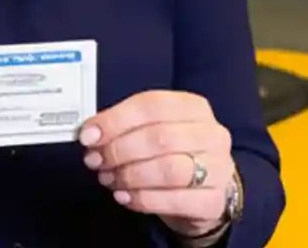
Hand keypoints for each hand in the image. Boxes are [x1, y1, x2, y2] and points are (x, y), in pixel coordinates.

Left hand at [78, 91, 234, 239]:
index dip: (116, 120)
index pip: (152, 106)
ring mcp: (218, 168)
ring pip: (168, 170)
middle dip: (119, 150)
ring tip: (108, 178)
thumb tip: (91, 133)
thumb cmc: (172, 154)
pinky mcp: (214, 201)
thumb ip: (123, 127)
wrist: (204, 191)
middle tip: (95, 160)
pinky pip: (175, 200)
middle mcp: (211, 134)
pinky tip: (124, 196)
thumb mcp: (151, 130)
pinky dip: (143, 198)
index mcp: (193, 107)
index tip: (89, 135)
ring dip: (129, 175)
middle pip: (159, 138)